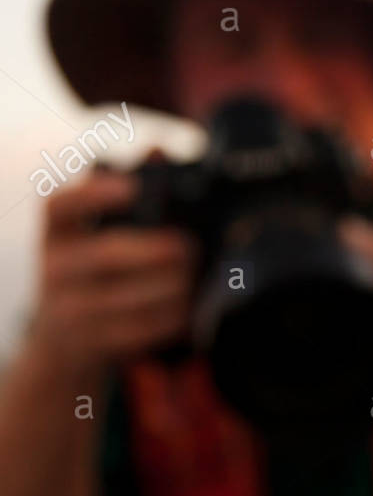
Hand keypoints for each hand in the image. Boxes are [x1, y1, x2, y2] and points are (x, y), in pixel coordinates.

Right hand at [28, 172, 195, 380]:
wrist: (65, 345)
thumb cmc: (97, 275)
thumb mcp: (99, 237)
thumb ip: (130, 198)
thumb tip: (157, 150)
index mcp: (56, 234)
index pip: (60, 206)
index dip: (94, 193)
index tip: (133, 186)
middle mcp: (54, 269)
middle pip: (106, 255)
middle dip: (155, 250)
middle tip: (189, 246)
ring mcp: (68, 310)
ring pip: (125, 297)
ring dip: (171, 286)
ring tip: (196, 277)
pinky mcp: (90, 344)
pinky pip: (136, 330)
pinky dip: (169, 318)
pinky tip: (191, 308)